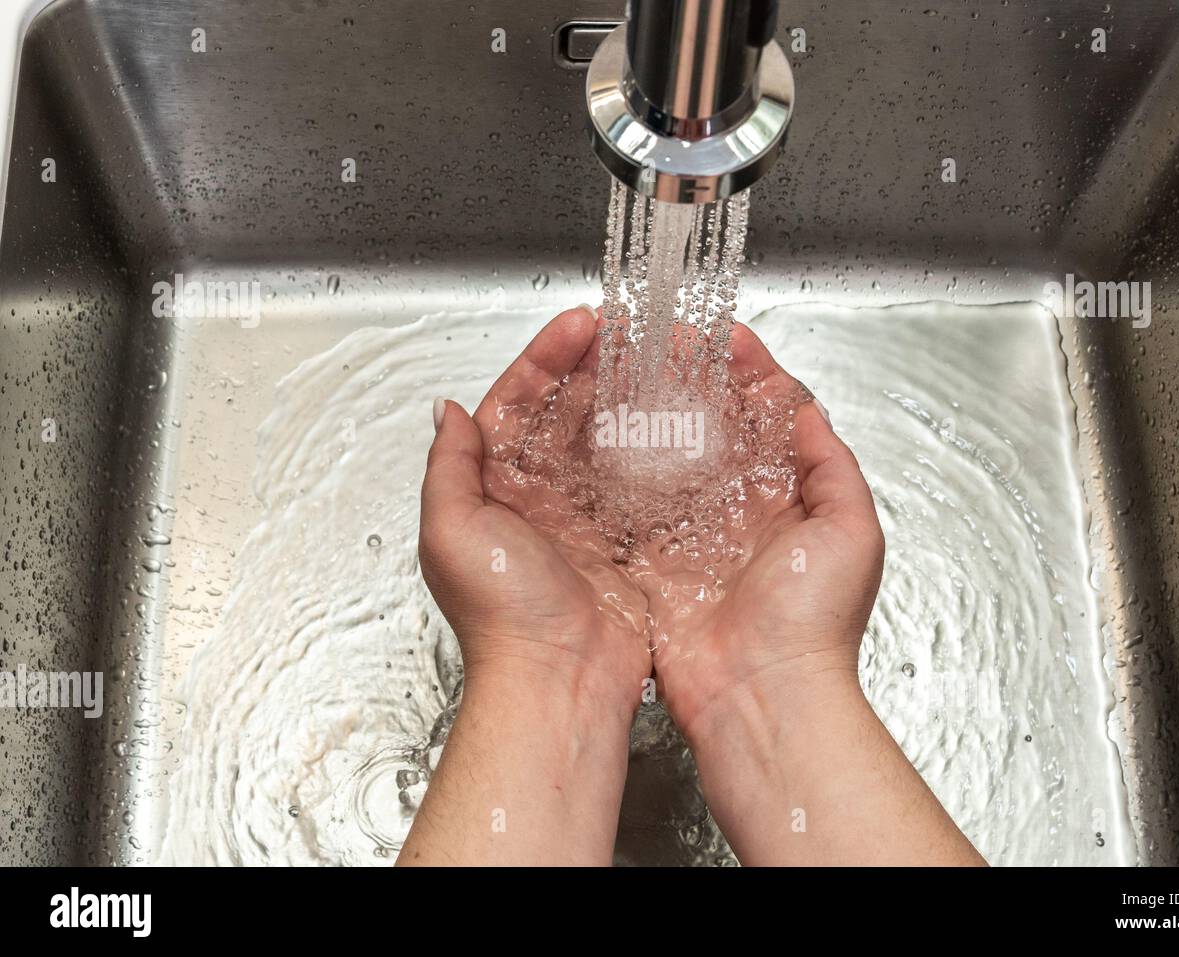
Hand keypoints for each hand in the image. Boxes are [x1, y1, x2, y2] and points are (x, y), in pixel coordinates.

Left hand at [400, 307, 649, 865]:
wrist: (558, 678)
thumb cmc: (502, 615)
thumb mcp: (451, 530)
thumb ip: (448, 465)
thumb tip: (445, 410)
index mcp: (492, 487)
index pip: (515, 402)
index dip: (544, 358)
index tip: (577, 327)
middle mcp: (538, 494)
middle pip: (565, 411)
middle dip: (592, 367)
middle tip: (625, 333)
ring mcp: (585, 514)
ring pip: (606, 437)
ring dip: (627, 397)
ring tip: (654, 363)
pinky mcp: (626, 537)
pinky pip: (642, 479)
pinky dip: (658, 447)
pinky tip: (677, 420)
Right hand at [631, 322, 982, 865]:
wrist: (762, 695)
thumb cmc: (814, 623)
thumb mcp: (852, 529)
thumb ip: (831, 464)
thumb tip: (808, 409)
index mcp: (790, 497)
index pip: (768, 416)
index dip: (749, 373)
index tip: (725, 338)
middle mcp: (740, 510)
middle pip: (713, 428)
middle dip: (692, 383)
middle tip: (666, 345)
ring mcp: (694, 534)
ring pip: (670, 458)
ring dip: (652, 416)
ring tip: (630, 374)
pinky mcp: (654, 561)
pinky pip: (632, 507)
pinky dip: (618, 471)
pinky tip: (602, 435)